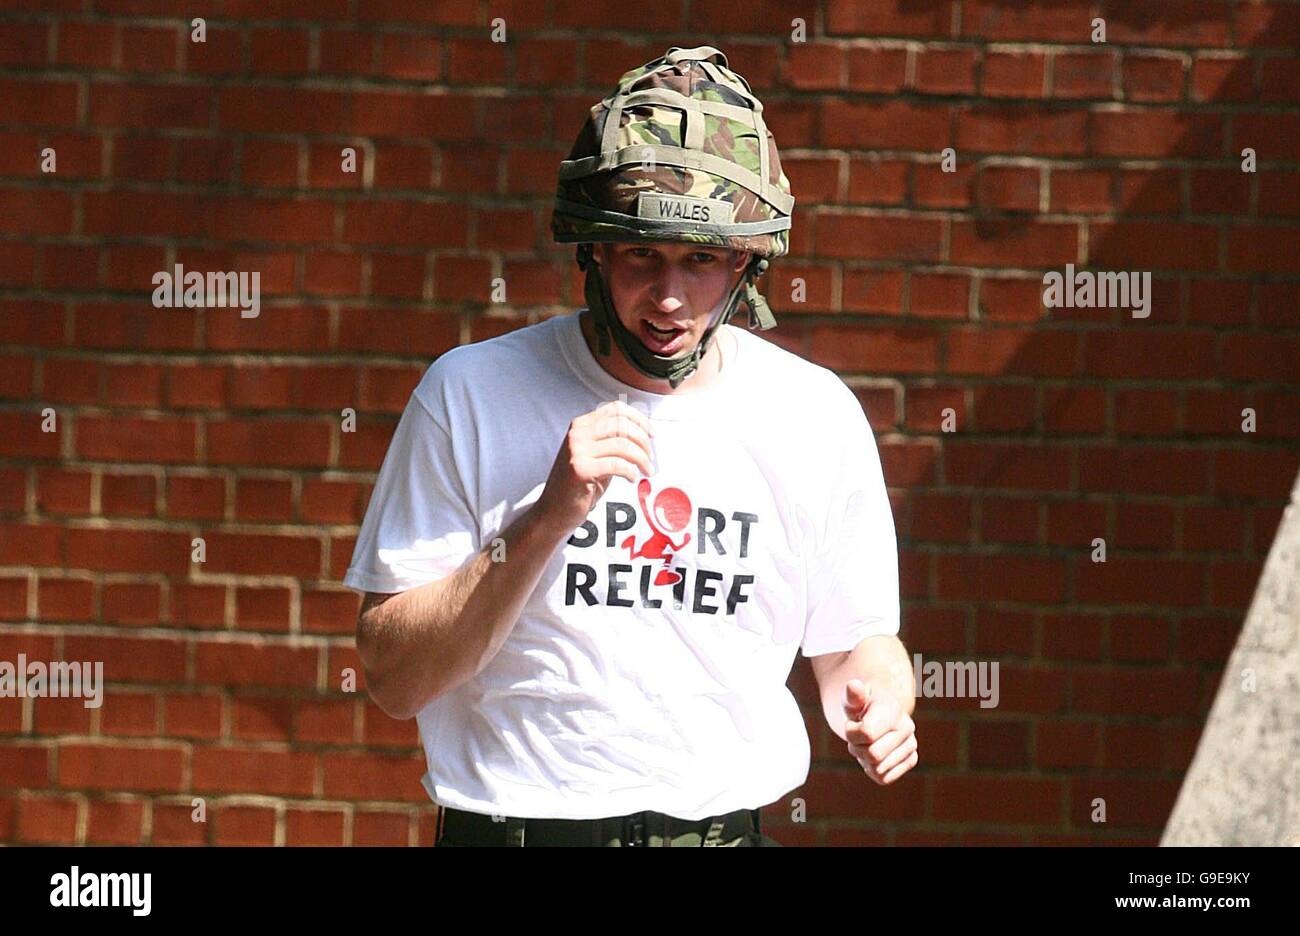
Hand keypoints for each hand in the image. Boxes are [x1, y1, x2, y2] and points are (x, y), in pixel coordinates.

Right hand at [536, 400, 654, 531]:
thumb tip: (642, 434)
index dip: (639, 419)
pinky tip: (632, 479)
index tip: (651, 434)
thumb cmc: (578, 486)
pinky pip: (617, 464)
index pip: (616, 409)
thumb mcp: (595, 456)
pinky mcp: (580, 469)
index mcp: (581, 426)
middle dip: (643, 441)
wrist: (553, 511)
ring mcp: (577, 451)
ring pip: (622, 445)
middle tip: (650, 458)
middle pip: (622, 425)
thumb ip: (611, 442)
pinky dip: (630, 471)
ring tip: (646, 471)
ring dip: (641, 458)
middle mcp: (577, 434)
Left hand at [843, 679, 917, 785]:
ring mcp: (911, 744)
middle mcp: (907, 727)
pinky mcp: (911, 760)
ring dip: (864, 759)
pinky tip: (874, 755)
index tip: (852, 724)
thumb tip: (853, 686)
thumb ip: (852, 695)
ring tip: (867, 743)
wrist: (876, 712)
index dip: (851, 732)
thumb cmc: (860, 706)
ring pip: (877, 769)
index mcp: (892, 710)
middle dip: (857, 748)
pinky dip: (872, 770)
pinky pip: (883, 778)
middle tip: (858, 736)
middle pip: (872, 755)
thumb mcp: (852, 699)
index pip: (867, 734)